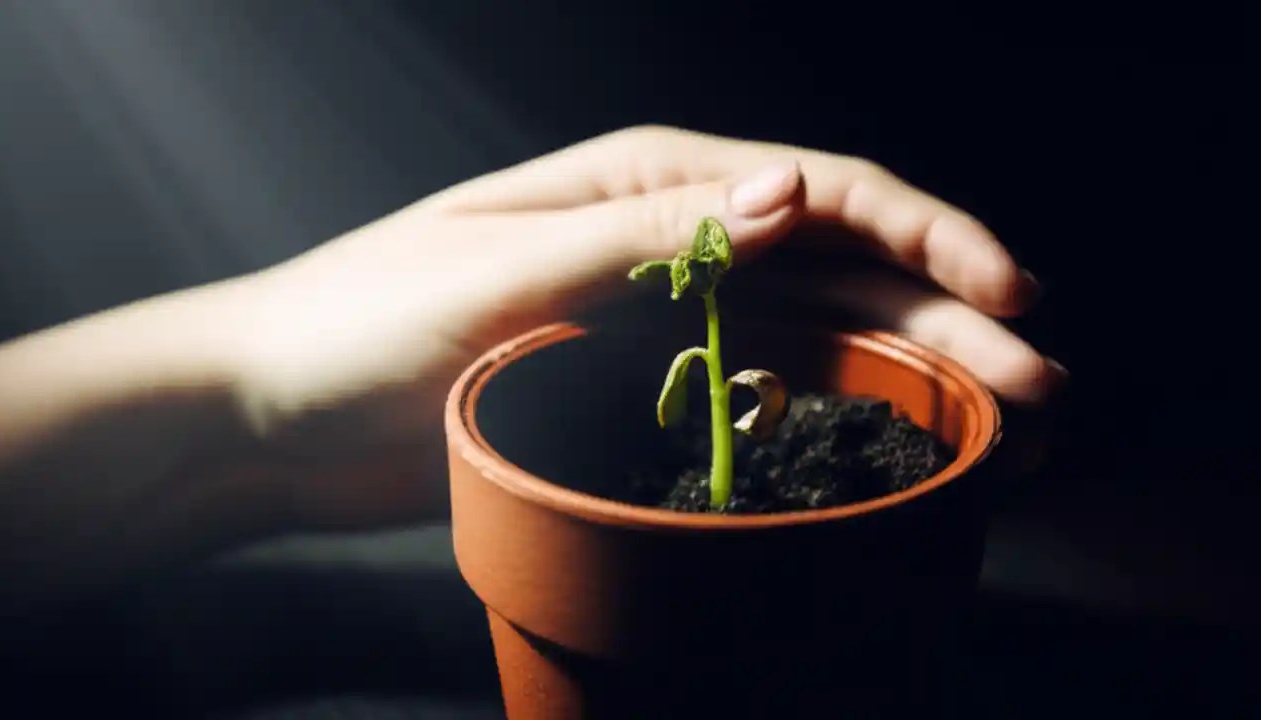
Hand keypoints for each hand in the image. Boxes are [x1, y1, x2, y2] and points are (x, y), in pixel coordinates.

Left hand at [233, 125, 1065, 531]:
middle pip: (837, 268)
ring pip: (815, 333)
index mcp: (647, 184)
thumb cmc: (364, 325)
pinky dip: (833, 412)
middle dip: (944, 318)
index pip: (816, 190)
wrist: (279, 412)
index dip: (924, 234)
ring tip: (1001, 430)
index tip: (1004, 294)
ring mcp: (665, 319)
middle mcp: (674, 241)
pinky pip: (759, 391)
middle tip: (1038, 387)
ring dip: (909, 371)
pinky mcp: (642, 389)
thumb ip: (651, 239)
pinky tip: (892, 444)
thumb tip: (796, 195)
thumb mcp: (504, 268)